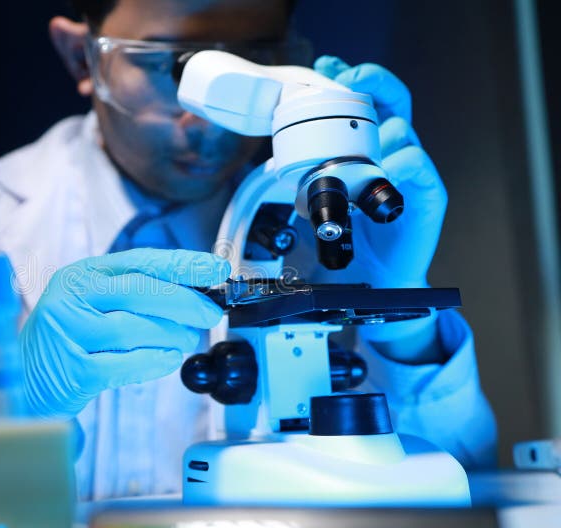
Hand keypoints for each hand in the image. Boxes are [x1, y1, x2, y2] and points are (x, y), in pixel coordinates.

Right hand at [20, 248, 228, 417]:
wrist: (23, 382)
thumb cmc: (70, 340)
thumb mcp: (93, 304)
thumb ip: (135, 294)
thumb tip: (196, 292)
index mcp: (80, 274)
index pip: (140, 261)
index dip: (183, 264)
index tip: (216, 269)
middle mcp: (70, 297)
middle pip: (141, 291)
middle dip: (185, 302)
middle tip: (211, 314)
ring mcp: (69, 333)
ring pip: (135, 328)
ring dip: (172, 335)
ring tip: (185, 340)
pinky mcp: (73, 369)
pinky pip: (127, 364)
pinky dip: (155, 362)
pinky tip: (167, 359)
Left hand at [314, 55, 446, 288]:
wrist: (373, 279)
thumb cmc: (352, 238)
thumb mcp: (323, 200)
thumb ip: (311, 173)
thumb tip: (280, 157)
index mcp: (371, 149)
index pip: (367, 102)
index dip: (351, 80)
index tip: (328, 67)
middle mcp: (394, 152)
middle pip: (393, 99)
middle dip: (370, 80)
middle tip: (345, 78)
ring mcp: (413, 171)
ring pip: (403, 129)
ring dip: (376, 131)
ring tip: (353, 150)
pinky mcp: (427, 193)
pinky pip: (416, 164)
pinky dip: (397, 163)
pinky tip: (381, 170)